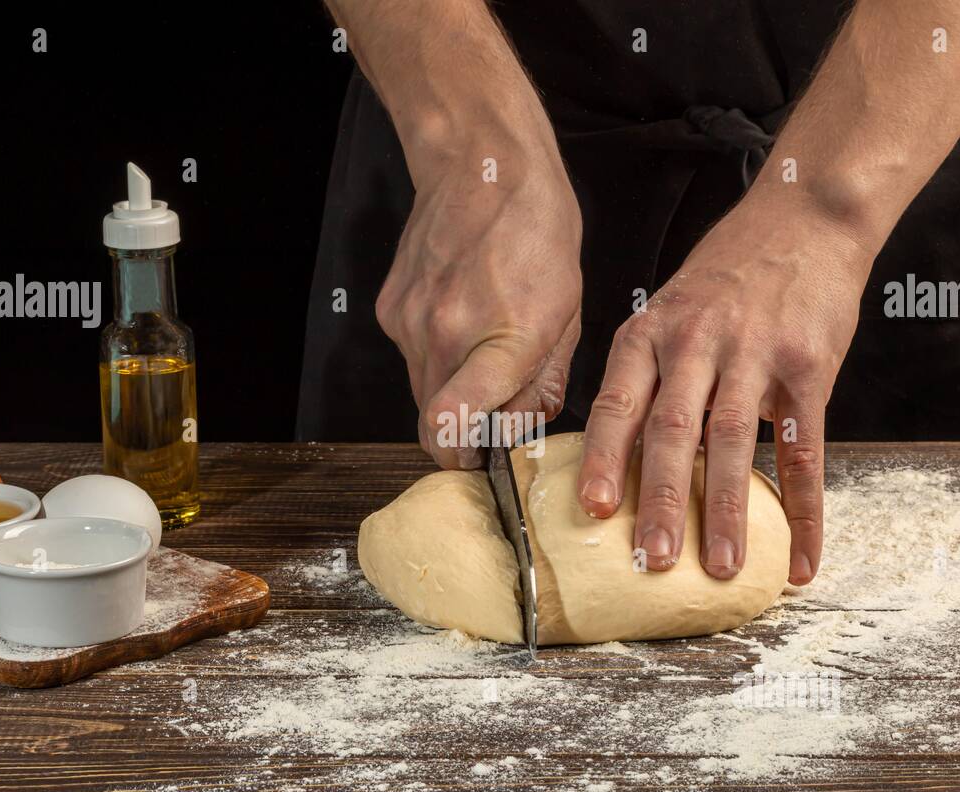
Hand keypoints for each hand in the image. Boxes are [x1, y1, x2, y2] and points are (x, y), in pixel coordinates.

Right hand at [376, 139, 582, 468]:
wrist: (481, 163)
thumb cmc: (535, 227)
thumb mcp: (569, 310)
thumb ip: (545, 379)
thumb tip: (524, 425)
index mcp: (501, 337)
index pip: (452, 425)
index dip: (462, 457)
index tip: (478, 460)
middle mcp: (444, 333)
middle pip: (432, 422)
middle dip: (460, 432)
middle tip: (491, 416)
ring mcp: (409, 321)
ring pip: (421, 391)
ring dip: (449, 392)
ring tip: (483, 353)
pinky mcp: (390, 309)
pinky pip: (412, 357)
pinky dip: (436, 357)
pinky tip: (462, 321)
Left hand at [576, 192, 872, 584]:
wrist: (801, 219)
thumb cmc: (725, 279)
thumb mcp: (669, 314)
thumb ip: (651, 380)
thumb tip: (623, 463)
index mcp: (649, 334)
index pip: (618, 404)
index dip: (603, 460)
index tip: (594, 509)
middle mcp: (694, 342)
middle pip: (671, 430)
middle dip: (660, 501)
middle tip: (652, 560)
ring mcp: (753, 351)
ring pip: (734, 439)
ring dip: (727, 510)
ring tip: (723, 567)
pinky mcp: (808, 363)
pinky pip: (806, 445)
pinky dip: (804, 505)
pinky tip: (802, 551)